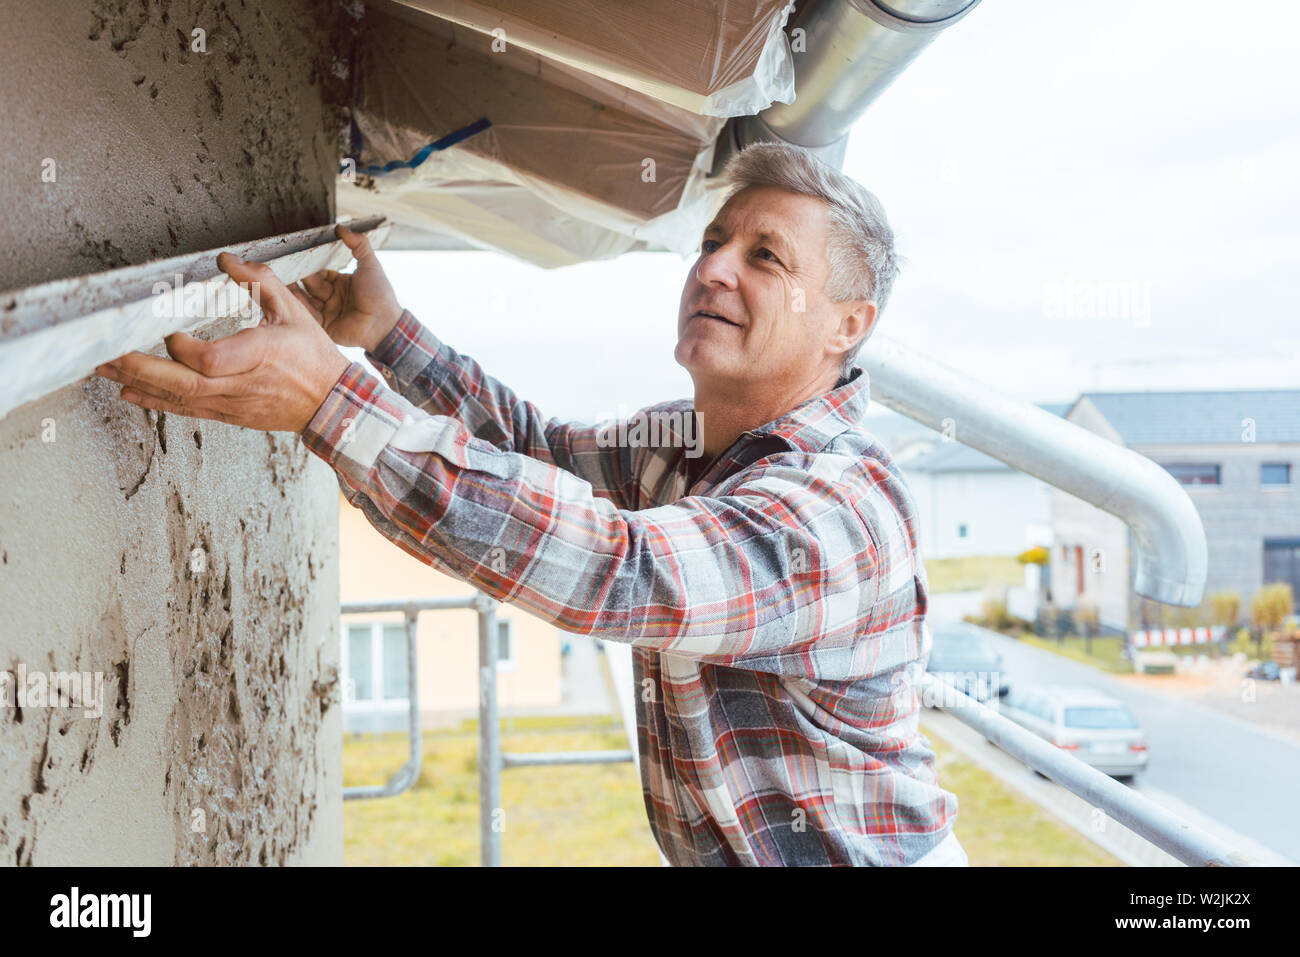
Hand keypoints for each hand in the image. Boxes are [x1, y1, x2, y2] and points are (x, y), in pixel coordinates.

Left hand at [95, 253, 351, 432]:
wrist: (331, 403)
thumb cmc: (313, 357)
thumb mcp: (295, 311)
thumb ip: (261, 281)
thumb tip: (226, 259)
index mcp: (260, 355)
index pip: (209, 359)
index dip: (180, 348)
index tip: (167, 331)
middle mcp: (242, 383)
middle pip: (182, 382)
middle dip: (139, 367)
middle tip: (106, 353)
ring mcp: (233, 403)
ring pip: (178, 398)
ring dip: (137, 383)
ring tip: (104, 368)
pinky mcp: (229, 414)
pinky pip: (186, 410)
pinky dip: (154, 402)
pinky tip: (129, 392)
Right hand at [291, 224, 402, 351]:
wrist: (384, 324)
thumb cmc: (380, 295)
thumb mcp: (371, 265)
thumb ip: (359, 244)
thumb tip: (342, 227)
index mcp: (342, 283)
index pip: (320, 272)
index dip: (310, 266)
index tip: (296, 257)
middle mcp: (333, 297)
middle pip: (310, 284)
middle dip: (299, 276)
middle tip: (284, 266)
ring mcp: (327, 312)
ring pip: (305, 299)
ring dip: (293, 290)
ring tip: (279, 280)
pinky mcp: (324, 326)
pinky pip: (307, 314)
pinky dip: (298, 306)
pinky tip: (288, 296)